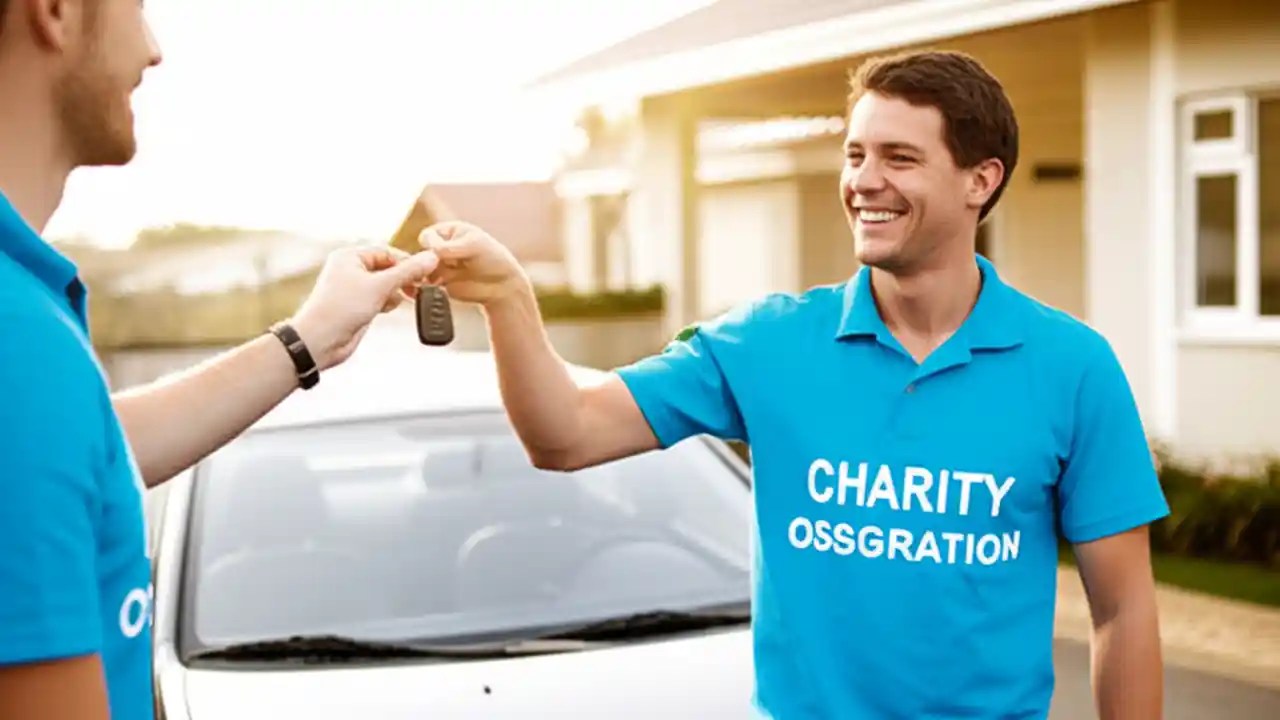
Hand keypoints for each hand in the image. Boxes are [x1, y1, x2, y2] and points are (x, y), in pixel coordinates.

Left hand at [289, 245, 439, 369]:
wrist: (319, 341)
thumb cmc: (340, 309)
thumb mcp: (380, 286)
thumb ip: (408, 272)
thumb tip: (431, 258)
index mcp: (350, 256)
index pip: (387, 252)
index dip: (407, 261)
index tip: (426, 272)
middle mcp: (350, 269)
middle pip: (388, 268)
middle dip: (404, 278)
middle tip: (421, 286)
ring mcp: (354, 289)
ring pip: (386, 285)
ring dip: (396, 292)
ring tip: (402, 299)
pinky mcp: (358, 306)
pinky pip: (380, 298)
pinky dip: (388, 302)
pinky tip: (388, 308)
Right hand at [417, 221, 530, 307]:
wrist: (503, 286)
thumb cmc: (493, 259)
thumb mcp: (473, 246)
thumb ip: (450, 247)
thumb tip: (429, 249)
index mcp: (449, 231)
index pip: (427, 236)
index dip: (431, 245)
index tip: (442, 253)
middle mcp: (441, 248)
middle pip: (421, 253)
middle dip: (426, 262)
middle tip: (439, 270)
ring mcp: (438, 267)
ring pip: (420, 270)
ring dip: (425, 276)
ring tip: (441, 280)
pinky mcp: (439, 284)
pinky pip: (424, 285)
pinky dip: (425, 288)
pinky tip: (434, 288)